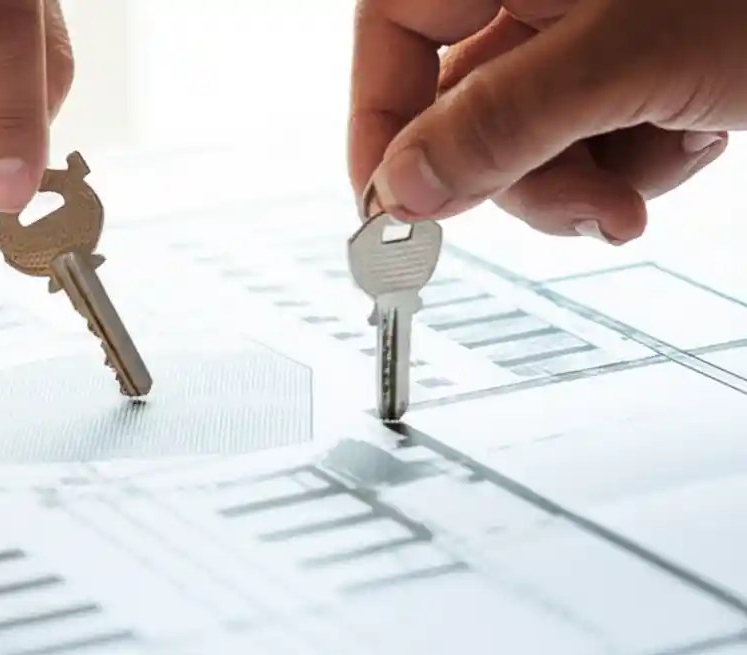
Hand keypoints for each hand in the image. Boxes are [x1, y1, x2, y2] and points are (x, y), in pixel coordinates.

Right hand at [348, 0, 745, 243]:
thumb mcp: (626, 58)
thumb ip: (499, 124)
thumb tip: (403, 188)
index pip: (391, 37)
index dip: (380, 127)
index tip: (393, 210)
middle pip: (462, 107)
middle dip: (528, 174)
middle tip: (589, 207)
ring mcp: (583, 25)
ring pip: (526, 138)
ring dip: (592, 175)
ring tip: (667, 152)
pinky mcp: (627, 61)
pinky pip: (587, 137)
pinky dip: (638, 157)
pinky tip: (693, 128)